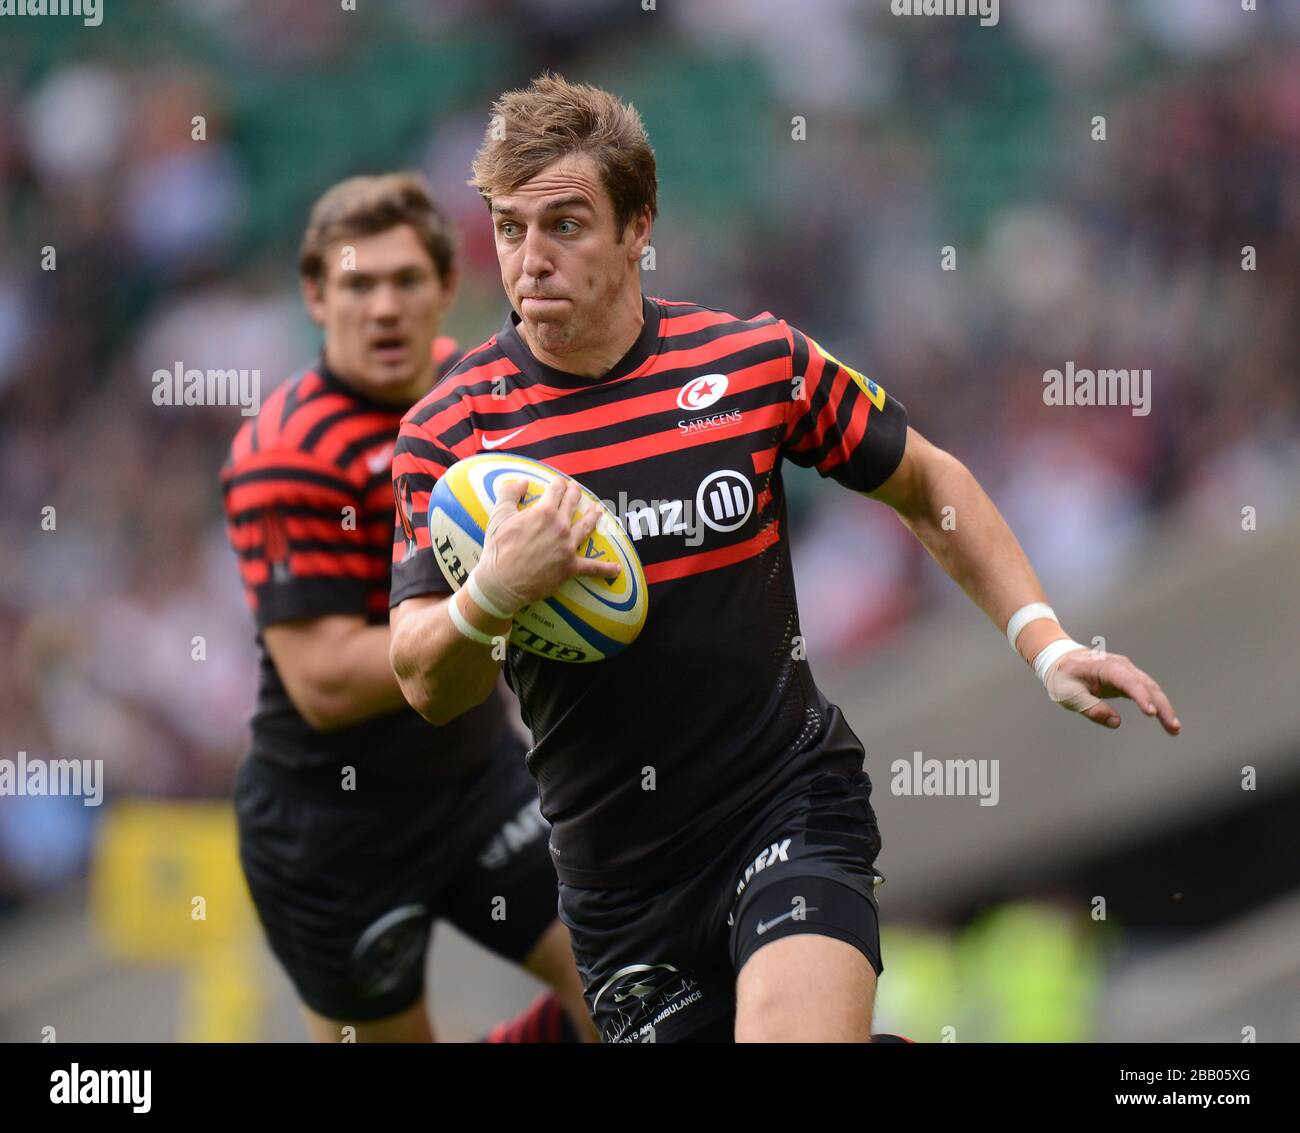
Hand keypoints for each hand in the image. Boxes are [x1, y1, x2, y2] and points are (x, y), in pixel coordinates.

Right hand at [472, 476, 621, 614]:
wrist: (501, 582)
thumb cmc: (498, 549)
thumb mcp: (498, 517)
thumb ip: (509, 494)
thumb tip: (521, 481)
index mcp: (544, 512)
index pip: (556, 490)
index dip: (558, 484)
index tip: (558, 482)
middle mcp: (560, 526)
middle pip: (572, 504)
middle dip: (575, 494)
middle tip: (577, 489)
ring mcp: (568, 546)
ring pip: (586, 527)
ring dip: (593, 517)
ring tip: (598, 511)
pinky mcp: (570, 567)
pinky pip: (592, 568)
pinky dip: (605, 569)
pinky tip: (616, 569)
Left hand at [1044, 648, 1181, 734]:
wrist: (1061, 659)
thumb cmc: (1063, 677)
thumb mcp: (1069, 694)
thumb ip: (1091, 707)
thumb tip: (1117, 722)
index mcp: (1106, 666)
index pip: (1128, 681)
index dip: (1141, 697)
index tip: (1151, 713)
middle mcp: (1122, 666)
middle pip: (1147, 685)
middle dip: (1162, 706)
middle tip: (1173, 727)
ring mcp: (1127, 671)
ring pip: (1152, 689)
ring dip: (1164, 708)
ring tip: (1174, 729)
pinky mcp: (1129, 679)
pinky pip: (1147, 692)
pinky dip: (1158, 705)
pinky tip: (1166, 721)